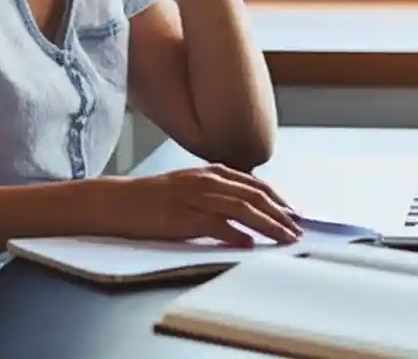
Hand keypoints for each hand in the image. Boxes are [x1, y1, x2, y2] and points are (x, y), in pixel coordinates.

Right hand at [104, 164, 302, 247]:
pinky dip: (236, 234)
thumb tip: (247, 207)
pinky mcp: (183, 217)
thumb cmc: (154, 198)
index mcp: (212, 172)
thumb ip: (218, 192)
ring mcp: (195, 197)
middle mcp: (208, 181)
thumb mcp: (191, 186)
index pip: (256, 185)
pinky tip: (250, 244)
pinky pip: (216, 224)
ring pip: (242, 209)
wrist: (119, 202)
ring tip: (285, 238)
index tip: (295, 215)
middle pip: (255, 196)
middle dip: (281, 214)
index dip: (279, 199)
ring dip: (268, 224)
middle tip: (299, 230)